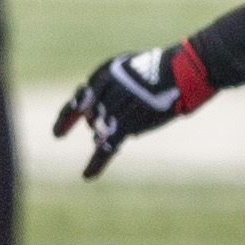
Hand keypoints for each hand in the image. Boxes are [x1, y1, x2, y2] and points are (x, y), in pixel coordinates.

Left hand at [53, 44, 210, 178]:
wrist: (185, 69)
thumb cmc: (170, 70)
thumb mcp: (139, 72)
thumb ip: (122, 93)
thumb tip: (105, 131)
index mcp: (105, 72)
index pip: (81, 98)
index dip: (70, 116)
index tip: (58, 134)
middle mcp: (103, 88)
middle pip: (94, 116)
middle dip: (101, 125)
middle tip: (109, 129)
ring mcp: (114, 106)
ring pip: (103, 130)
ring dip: (112, 134)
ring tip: (134, 125)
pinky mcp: (127, 122)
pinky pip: (107, 146)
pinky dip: (96, 162)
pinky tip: (87, 175)